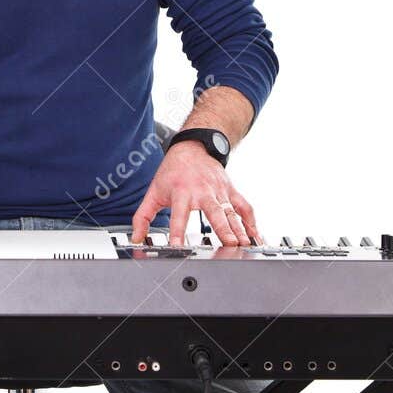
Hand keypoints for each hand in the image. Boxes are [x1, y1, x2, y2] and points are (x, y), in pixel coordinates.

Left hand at [130, 142, 259, 246]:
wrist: (193, 147)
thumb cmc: (172, 172)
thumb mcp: (153, 192)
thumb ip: (143, 217)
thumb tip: (135, 237)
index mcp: (181, 192)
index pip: (179, 215)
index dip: (177, 231)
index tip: (178, 245)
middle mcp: (203, 191)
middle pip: (214, 212)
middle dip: (223, 229)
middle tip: (230, 244)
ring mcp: (219, 191)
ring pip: (232, 211)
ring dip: (241, 228)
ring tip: (246, 244)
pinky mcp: (231, 190)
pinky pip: (244, 206)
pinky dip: (252, 221)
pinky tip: (256, 236)